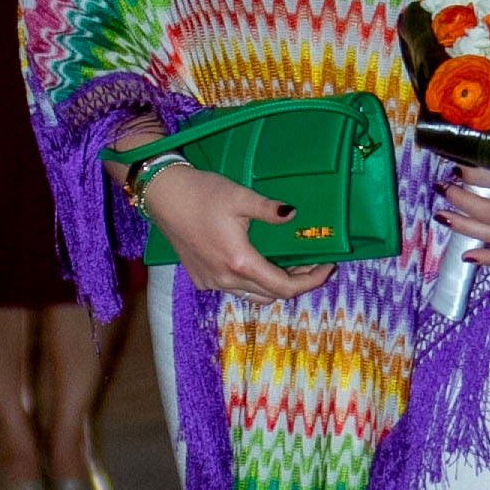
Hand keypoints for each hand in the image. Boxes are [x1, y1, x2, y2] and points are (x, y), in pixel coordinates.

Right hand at [139, 163, 331, 303]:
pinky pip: (233, 290)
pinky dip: (250, 283)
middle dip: (295, 282)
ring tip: (285, 264)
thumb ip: (269, 210)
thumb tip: (293, 214)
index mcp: (240, 262)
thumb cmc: (201, 193)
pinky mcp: (201, 279)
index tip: (327, 267)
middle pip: (271, 295)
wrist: (163, 195)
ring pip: (252, 296)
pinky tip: (254, 261)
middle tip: (309, 262)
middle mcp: (226, 280)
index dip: (311, 282)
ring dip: (272, 286)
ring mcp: (211, 283)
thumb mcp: (240, 196)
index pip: (285, 288)